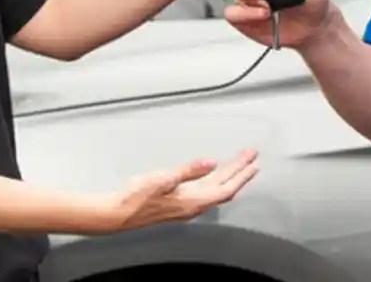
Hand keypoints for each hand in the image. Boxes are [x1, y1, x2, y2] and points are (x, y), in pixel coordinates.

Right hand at [105, 149, 259, 231]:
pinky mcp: (178, 204)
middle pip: (224, 188)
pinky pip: (205, 192)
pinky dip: (215, 181)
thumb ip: (189, 171)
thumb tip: (211, 163)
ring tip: (238, 164)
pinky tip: (213, 176)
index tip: (253, 162)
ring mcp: (186, 206)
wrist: (118, 214)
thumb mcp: (163, 179)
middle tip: (251, 157)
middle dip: (239, 172)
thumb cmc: (136, 199)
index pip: (226, 188)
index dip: (241, 174)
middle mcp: (193, 206)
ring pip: (215, 190)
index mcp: (193, 201)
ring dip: (229, 176)